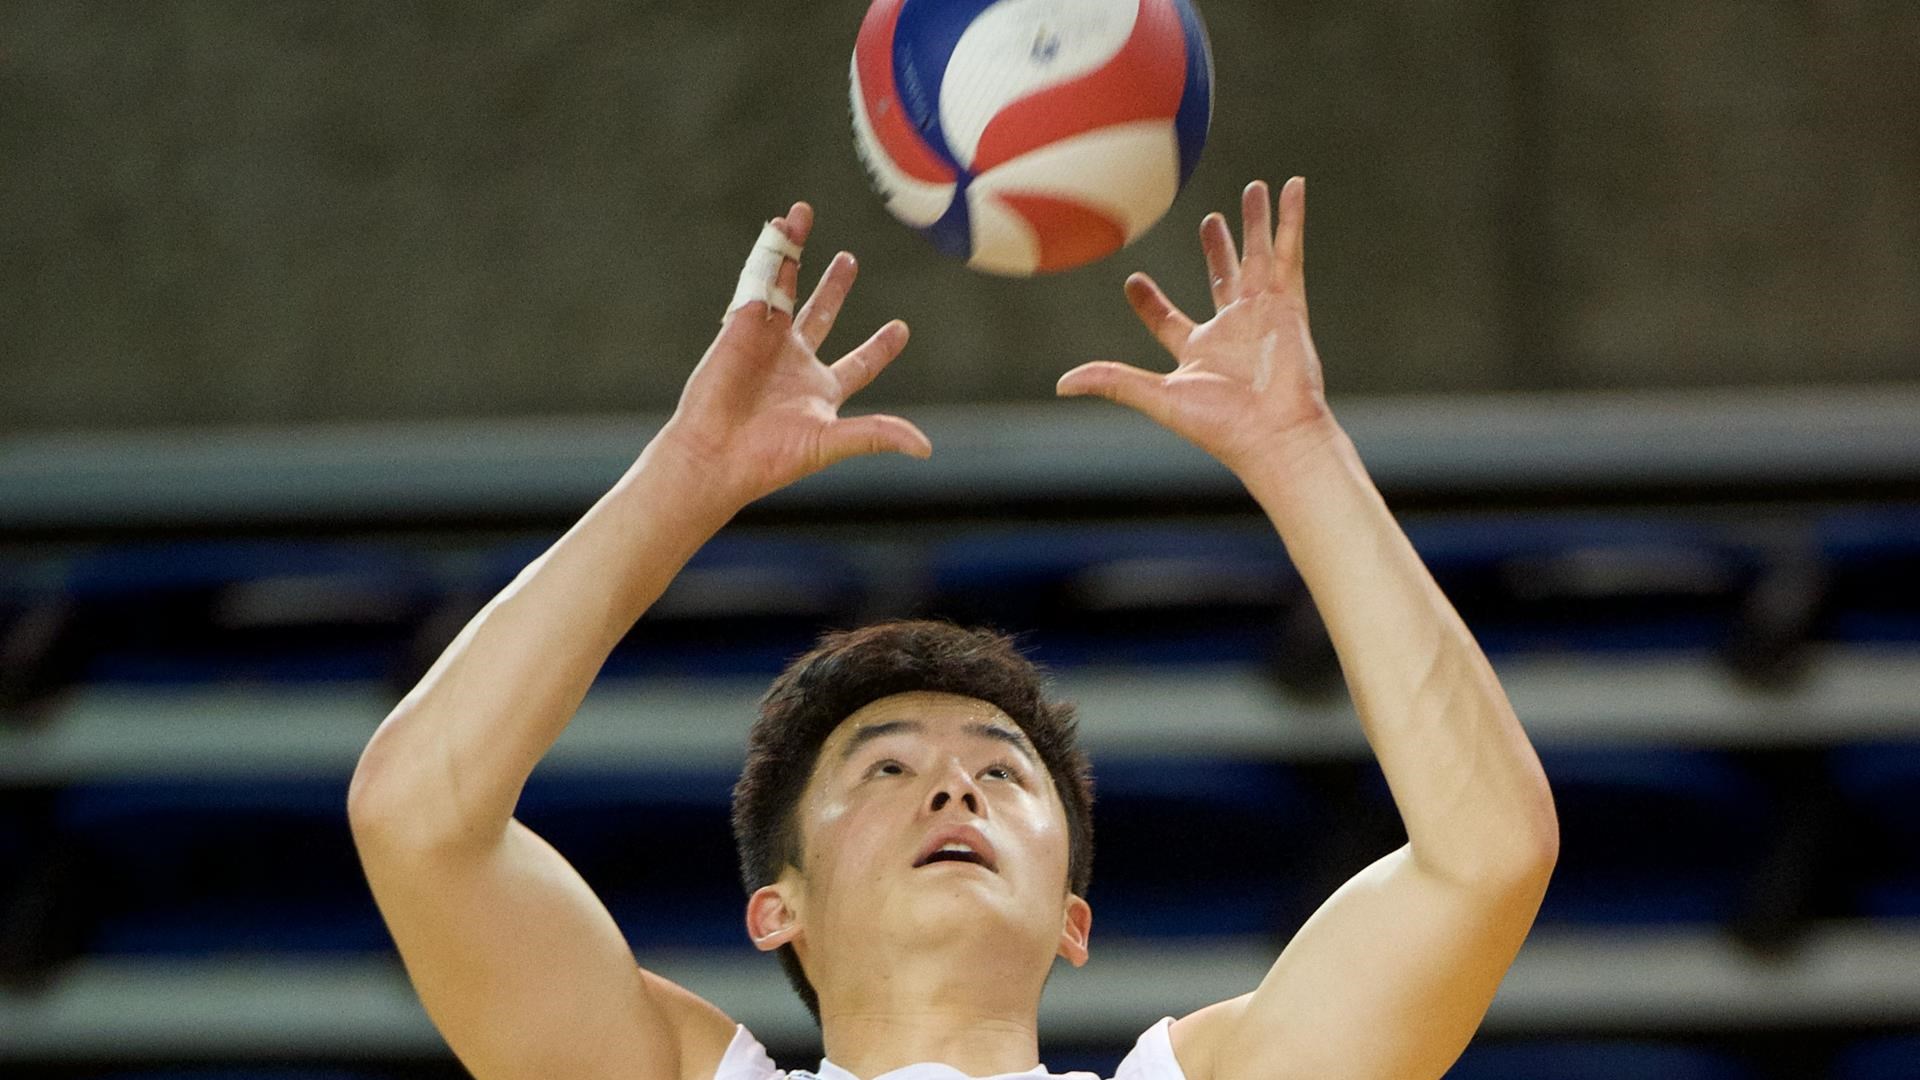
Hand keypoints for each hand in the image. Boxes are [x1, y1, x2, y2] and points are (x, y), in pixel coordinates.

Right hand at [654, 202, 929, 511]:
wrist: (716, 455)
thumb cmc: (770, 458)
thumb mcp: (832, 443)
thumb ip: (878, 435)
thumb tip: (925, 448)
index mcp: (820, 391)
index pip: (859, 364)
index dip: (879, 348)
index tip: (901, 329)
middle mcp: (793, 362)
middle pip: (820, 315)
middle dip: (834, 287)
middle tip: (849, 259)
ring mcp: (766, 341)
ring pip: (785, 287)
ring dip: (795, 252)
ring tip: (802, 215)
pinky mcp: (740, 325)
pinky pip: (758, 281)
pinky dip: (769, 253)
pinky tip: (779, 227)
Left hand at [1057, 178, 1332, 476]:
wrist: (1273, 434)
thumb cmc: (1219, 424)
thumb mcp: (1158, 396)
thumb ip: (1113, 381)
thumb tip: (1062, 383)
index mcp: (1197, 351)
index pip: (1167, 319)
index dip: (1149, 302)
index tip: (1133, 280)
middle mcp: (1231, 329)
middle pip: (1222, 278)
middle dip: (1218, 249)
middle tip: (1210, 220)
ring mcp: (1262, 314)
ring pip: (1258, 257)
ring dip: (1256, 223)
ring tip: (1255, 189)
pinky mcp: (1289, 305)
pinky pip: (1289, 253)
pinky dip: (1291, 220)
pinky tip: (1291, 188)